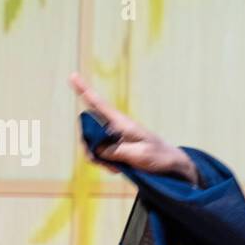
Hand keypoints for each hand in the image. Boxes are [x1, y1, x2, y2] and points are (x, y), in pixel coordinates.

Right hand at [68, 72, 197, 183]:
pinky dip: (104, 163)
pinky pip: (100, 155)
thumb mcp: (139, 154)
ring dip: (100, 159)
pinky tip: (117, 169)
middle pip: (89, 131)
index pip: (99, 104)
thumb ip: (116, 151)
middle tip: (108, 163)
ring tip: (116, 167)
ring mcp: (115, 138)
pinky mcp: (116, 149)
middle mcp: (115, 127)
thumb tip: (97, 149)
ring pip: (93, 146)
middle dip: (91, 148)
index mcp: (121, 123)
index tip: (72, 75)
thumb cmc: (159, 156)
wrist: (172, 165)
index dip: (84, 90)